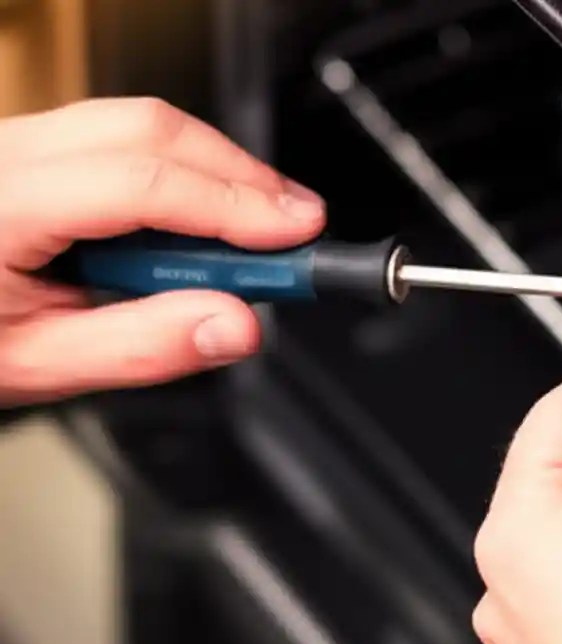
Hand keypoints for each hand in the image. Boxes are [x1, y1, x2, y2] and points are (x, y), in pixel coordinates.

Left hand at [0, 97, 325, 405]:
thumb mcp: (33, 367)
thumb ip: (140, 347)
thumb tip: (235, 325)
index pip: (141, 182)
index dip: (234, 205)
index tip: (298, 238)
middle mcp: (4, 155)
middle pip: (149, 130)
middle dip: (241, 177)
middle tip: (298, 231)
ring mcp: (15, 144)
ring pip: (139, 125)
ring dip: (216, 173)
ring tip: (260, 231)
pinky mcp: (32, 152)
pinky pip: (119, 140)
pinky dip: (180, 174)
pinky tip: (203, 220)